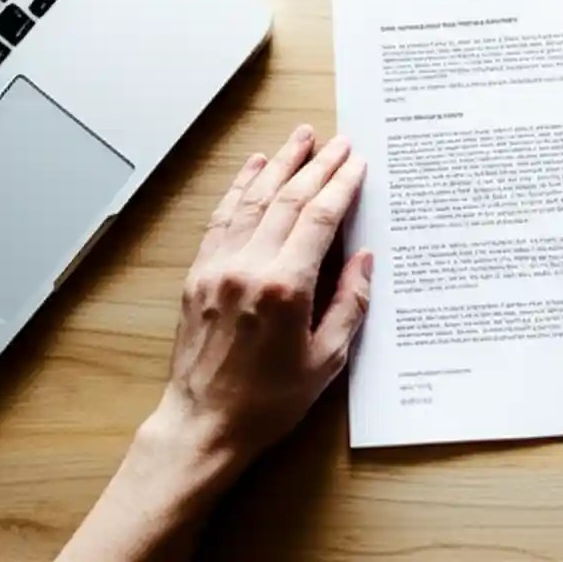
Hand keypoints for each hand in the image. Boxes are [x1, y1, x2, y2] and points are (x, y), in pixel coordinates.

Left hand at [148, 125, 370, 470]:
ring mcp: (218, 267)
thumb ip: (350, 303)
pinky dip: (240, 188)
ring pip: (253, 200)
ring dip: (279, 164)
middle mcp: (249, 267)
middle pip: (288, 200)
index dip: (341, 185)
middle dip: (317, 166)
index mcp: (286, 287)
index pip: (320, 219)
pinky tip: (255, 167)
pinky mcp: (198, 274)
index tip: (357, 162)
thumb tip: (363, 258)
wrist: (205, 424)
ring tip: (300, 138)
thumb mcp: (327, 360)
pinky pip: (222, 218)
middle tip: (339, 141)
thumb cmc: (269, 401)